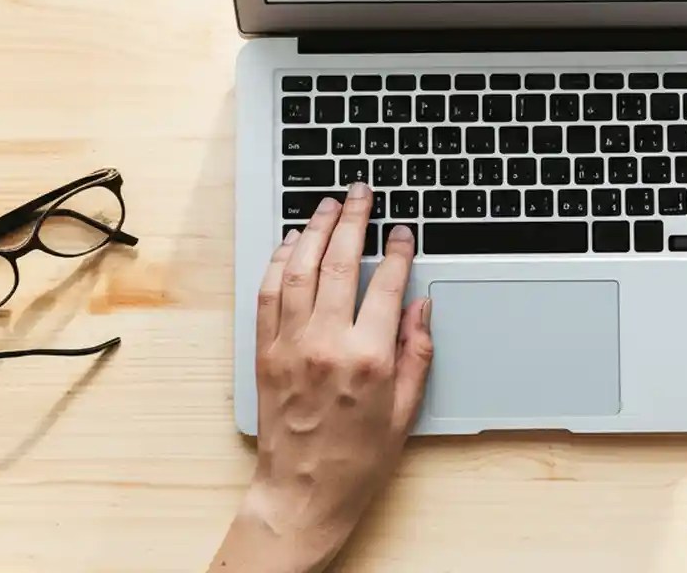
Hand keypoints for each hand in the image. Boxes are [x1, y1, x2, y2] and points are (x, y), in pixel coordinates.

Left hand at [210, 183, 432, 572]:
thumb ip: (417, 353)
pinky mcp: (264, 352)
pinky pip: (269, 293)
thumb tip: (422, 307)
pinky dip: (279, 261)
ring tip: (327, 206)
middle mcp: (326, 343)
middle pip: (339, 262)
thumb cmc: (356, 461)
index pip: (386, 284)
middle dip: (353, 220)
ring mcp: (290, 345)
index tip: (404, 231)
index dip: (398, 250)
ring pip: (299, 268)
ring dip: (313, 230)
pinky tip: (290, 244)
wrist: (301, 493)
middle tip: (362, 194)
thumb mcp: (405, 411)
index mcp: (369, 358)